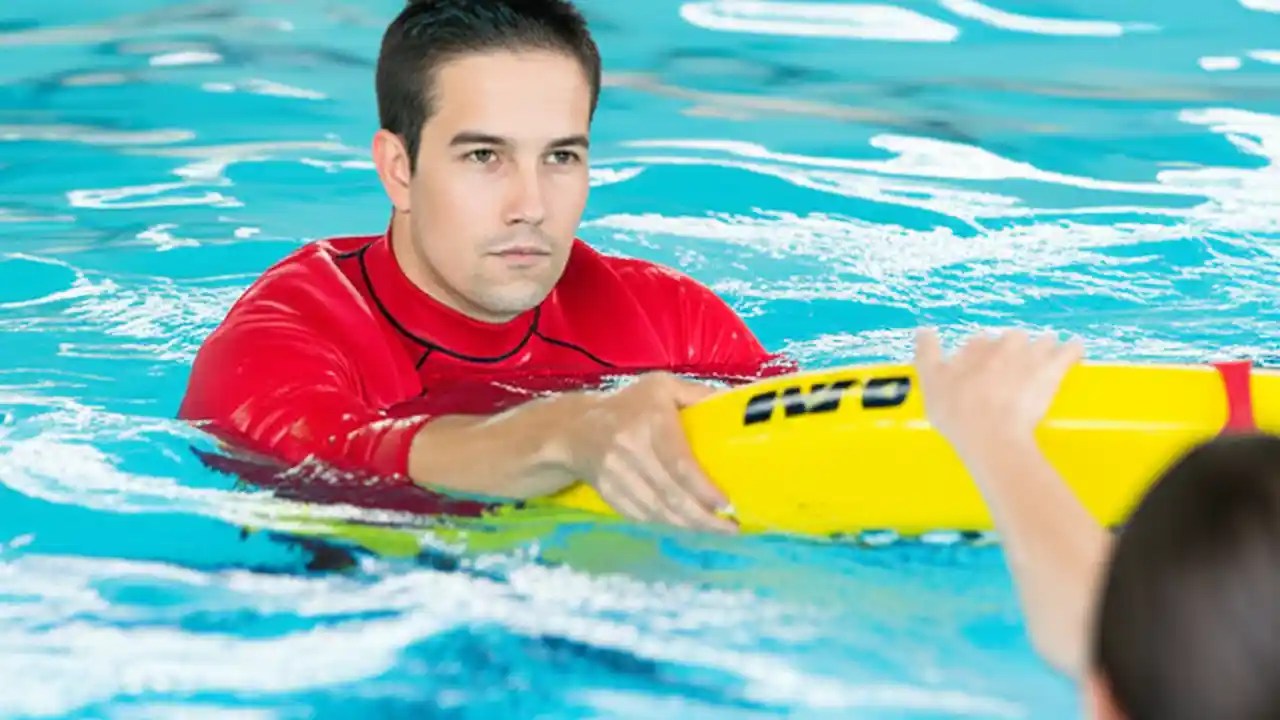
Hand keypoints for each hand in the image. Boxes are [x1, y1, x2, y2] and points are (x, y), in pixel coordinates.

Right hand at [571, 372, 736, 532]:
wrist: (576, 430)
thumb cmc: (628, 406)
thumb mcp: (661, 387)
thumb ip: (697, 395)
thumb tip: (735, 408)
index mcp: (650, 423)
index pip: (679, 464)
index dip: (703, 489)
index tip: (726, 503)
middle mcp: (631, 453)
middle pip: (671, 495)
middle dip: (704, 517)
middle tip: (731, 526)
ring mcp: (617, 478)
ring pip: (658, 511)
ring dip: (689, 525)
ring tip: (715, 528)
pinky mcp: (610, 496)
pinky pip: (644, 517)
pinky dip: (668, 524)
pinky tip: (687, 524)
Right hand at [913, 327, 1083, 455]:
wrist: (991, 435)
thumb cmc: (958, 413)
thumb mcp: (930, 382)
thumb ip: (927, 352)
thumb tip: (923, 330)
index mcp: (975, 346)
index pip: (978, 341)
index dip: (978, 355)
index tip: (977, 370)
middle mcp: (1003, 344)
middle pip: (1011, 339)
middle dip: (1011, 350)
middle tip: (1008, 372)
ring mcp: (1031, 355)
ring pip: (1041, 341)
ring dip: (1041, 347)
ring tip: (1040, 360)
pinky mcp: (1053, 370)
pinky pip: (1071, 350)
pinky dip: (1073, 348)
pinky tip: (1075, 347)